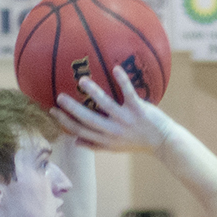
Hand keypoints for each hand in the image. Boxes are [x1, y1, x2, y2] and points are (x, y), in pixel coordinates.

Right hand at [49, 68, 173, 153]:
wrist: (163, 142)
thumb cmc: (138, 143)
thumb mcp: (115, 148)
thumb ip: (94, 144)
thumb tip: (74, 141)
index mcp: (106, 140)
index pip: (80, 131)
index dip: (65, 122)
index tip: (52, 111)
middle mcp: (113, 131)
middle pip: (88, 120)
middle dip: (72, 109)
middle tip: (59, 96)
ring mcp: (126, 120)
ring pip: (106, 105)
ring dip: (93, 92)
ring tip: (82, 80)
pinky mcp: (139, 110)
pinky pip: (129, 93)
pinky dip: (122, 80)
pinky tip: (115, 68)